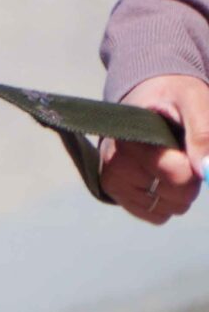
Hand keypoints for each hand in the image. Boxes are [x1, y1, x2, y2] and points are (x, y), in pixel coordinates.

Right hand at [97, 73, 208, 224]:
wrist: (147, 97)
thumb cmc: (172, 96)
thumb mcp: (194, 101)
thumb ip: (203, 133)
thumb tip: (208, 173)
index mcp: (129, 139)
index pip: (179, 175)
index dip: (195, 163)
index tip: (188, 145)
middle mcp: (113, 163)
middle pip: (176, 196)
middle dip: (191, 179)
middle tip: (182, 152)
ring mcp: (113, 182)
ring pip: (168, 209)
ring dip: (180, 190)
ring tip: (170, 161)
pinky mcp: (116, 195)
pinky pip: (156, 215)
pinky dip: (167, 202)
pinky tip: (160, 177)